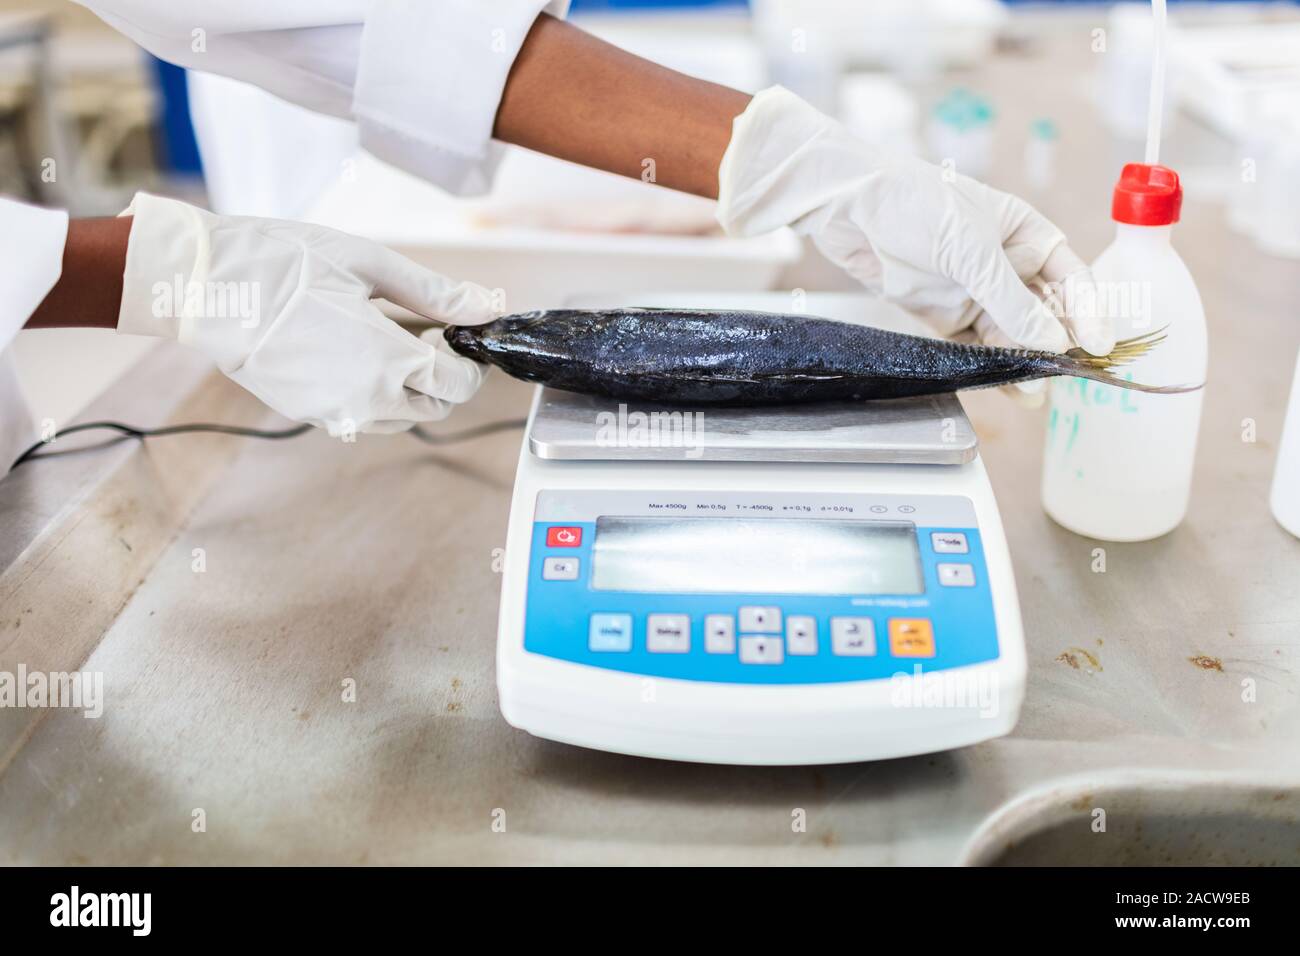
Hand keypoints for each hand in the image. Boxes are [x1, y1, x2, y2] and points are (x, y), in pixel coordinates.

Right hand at [116, 193, 493, 434]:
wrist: (205, 288)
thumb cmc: (284, 264)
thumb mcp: (370, 265)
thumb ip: (436, 293)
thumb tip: (487, 305)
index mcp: (389, 361)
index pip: (460, 384)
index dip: (469, 360)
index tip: (458, 332)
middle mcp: (367, 400)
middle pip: (435, 406)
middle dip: (444, 376)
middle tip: (429, 334)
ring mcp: (337, 414)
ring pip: (400, 418)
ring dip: (411, 389)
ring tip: (391, 342)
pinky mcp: (311, 415)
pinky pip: (363, 418)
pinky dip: (376, 395)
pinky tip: (357, 354)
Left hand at [716, 88, 1114, 378]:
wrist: (849, 207)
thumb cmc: (915, 204)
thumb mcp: (971, 249)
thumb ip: (1010, 298)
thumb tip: (1052, 340)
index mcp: (1025, 233)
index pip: (1070, 278)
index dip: (1088, 312)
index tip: (1100, 346)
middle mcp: (1004, 265)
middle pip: (1043, 313)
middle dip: (1054, 345)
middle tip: (1062, 376)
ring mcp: (972, 291)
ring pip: (1009, 335)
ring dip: (1022, 362)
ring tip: (1033, 391)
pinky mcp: (942, 314)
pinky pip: (973, 347)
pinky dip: (988, 366)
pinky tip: (1006, 386)